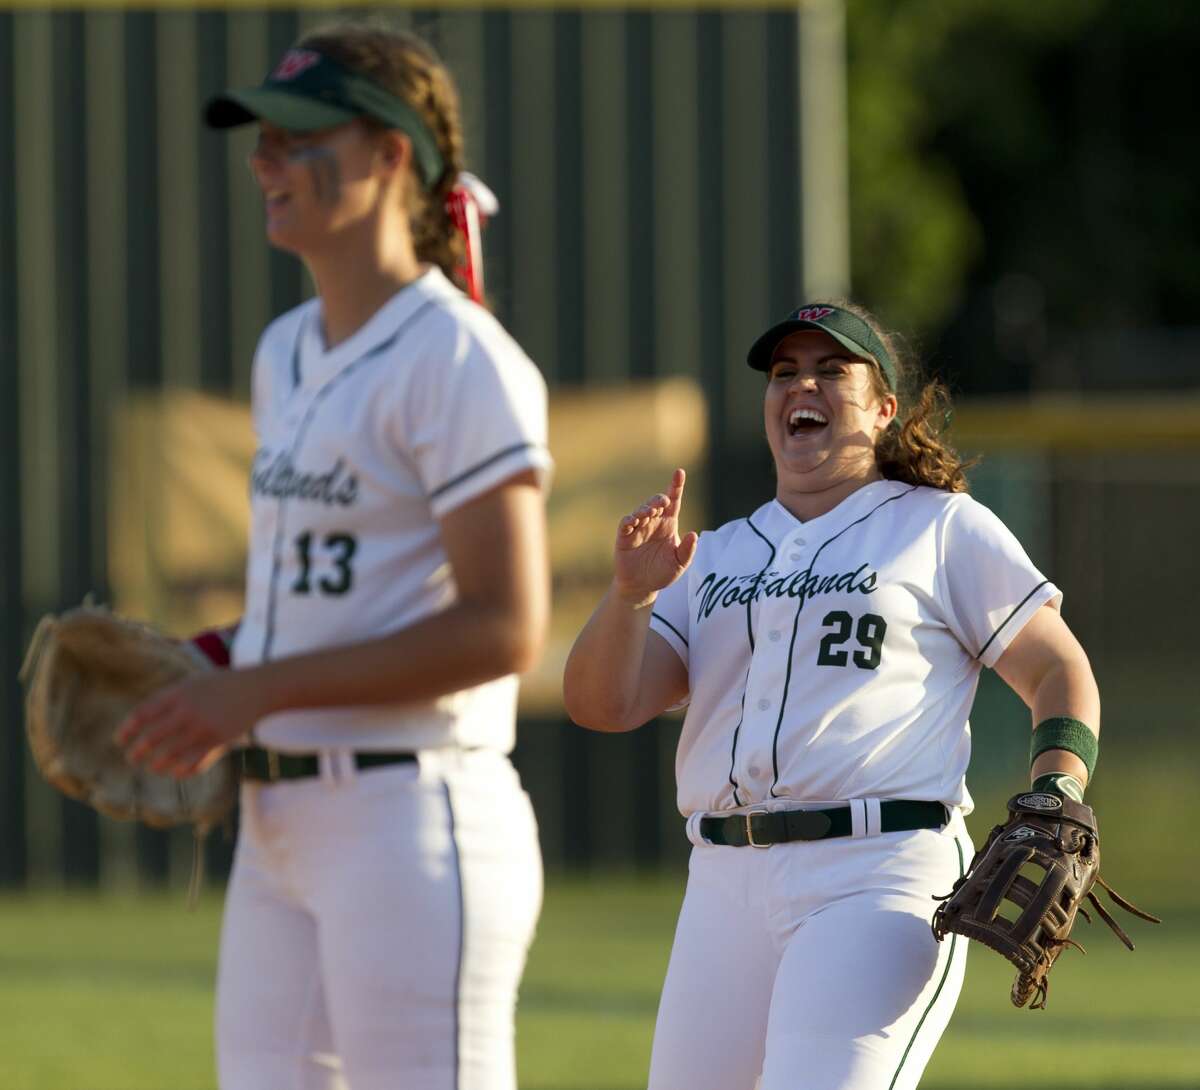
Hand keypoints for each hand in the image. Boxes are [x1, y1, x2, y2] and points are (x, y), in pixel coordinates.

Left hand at [115, 668, 273, 778]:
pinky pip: (193, 762)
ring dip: (157, 764)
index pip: (143, 714)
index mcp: (178, 693)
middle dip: (138, 751)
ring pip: (170, 754)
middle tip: (132, 758)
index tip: (120, 740)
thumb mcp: (192, 684)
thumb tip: (142, 717)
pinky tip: (175, 772)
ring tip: (153, 767)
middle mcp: (187, 710)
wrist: (255, 688)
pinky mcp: (217, 740)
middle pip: (152, 737)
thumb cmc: (220, 685)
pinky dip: (181, 770)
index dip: (128, 729)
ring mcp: (202, 726)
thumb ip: (169, 699)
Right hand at [613, 468, 698, 606]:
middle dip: (658, 500)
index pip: (674, 501)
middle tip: (662, 503)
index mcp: (669, 524)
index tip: (679, 472)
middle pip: (656, 503)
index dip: (676, 486)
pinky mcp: (624, 537)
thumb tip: (695, 534)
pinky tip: (633, 521)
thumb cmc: (662, 573)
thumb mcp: (680, 564)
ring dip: (644, 509)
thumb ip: (688, 551)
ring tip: (649, 513)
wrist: (642, 587)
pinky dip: (628, 521)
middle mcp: (653, 522)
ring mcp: (638, 528)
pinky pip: (625, 524)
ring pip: (640, 511)